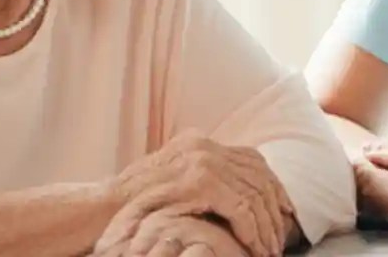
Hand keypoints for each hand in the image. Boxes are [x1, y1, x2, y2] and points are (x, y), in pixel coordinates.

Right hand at [97, 133, 294, 256]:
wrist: (102, 209)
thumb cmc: (134, 204)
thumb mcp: (171, 180)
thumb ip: (200, 177)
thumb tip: (234, 193)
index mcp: (199, 141)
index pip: (252, 159)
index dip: (273, 186)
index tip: (284, 211)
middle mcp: (204, 145)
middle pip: (259, 174)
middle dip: (276, 207)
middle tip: (282, 235)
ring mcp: (202, 161)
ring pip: (254, 194)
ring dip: (266, 226)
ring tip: (269, 250)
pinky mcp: (201, 182)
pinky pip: (241, 209)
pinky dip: (253, 231)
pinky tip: (255, 248)